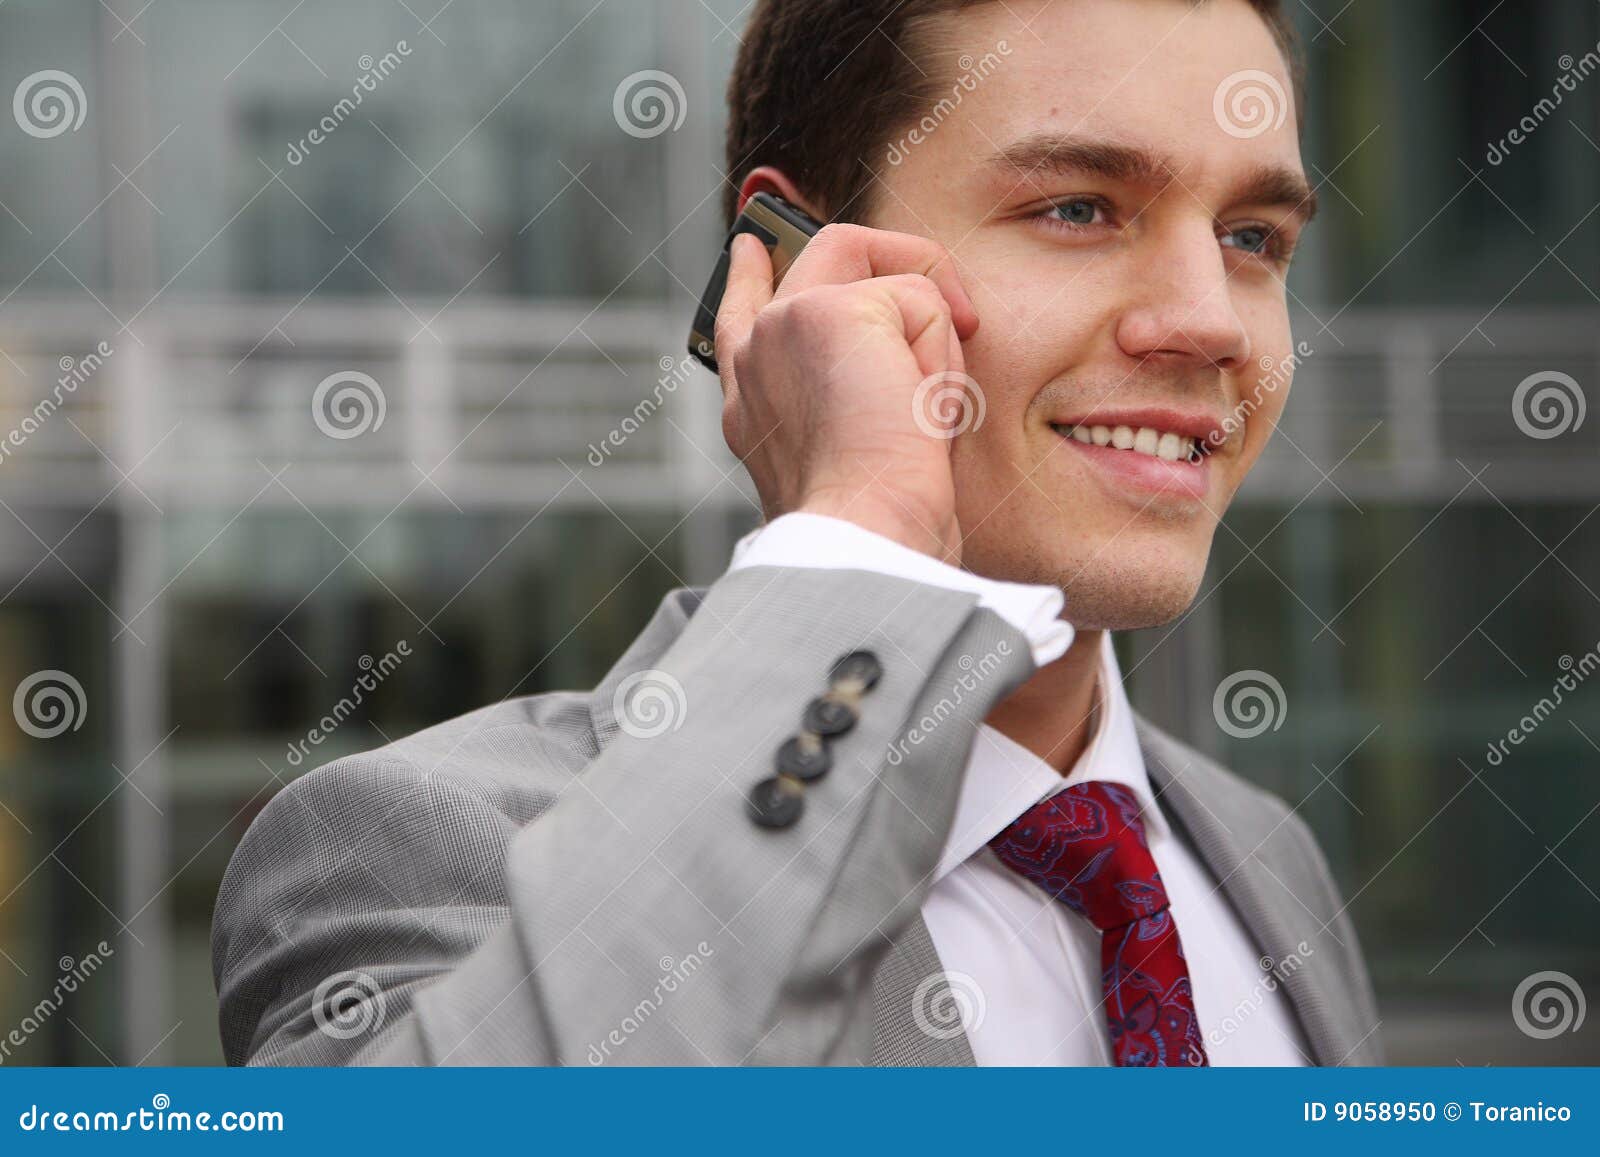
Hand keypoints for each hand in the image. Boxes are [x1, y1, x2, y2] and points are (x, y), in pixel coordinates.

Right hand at [714, 223, 980, 563]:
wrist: (865, 537)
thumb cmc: (873, 522)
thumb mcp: (848, 456)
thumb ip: (847, 398)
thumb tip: (903, 359)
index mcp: (750, 400)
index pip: (742, 314)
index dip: (752, 272)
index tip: (751, 246)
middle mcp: (756, 355)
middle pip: (833, 252)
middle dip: (907, 264)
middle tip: (958, 311)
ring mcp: (785, 326)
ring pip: (891, 280)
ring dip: (933, 345)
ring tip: (923, 414)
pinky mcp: (829, 313)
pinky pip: (922, 304)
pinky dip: (941, 361)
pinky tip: (920, 412)